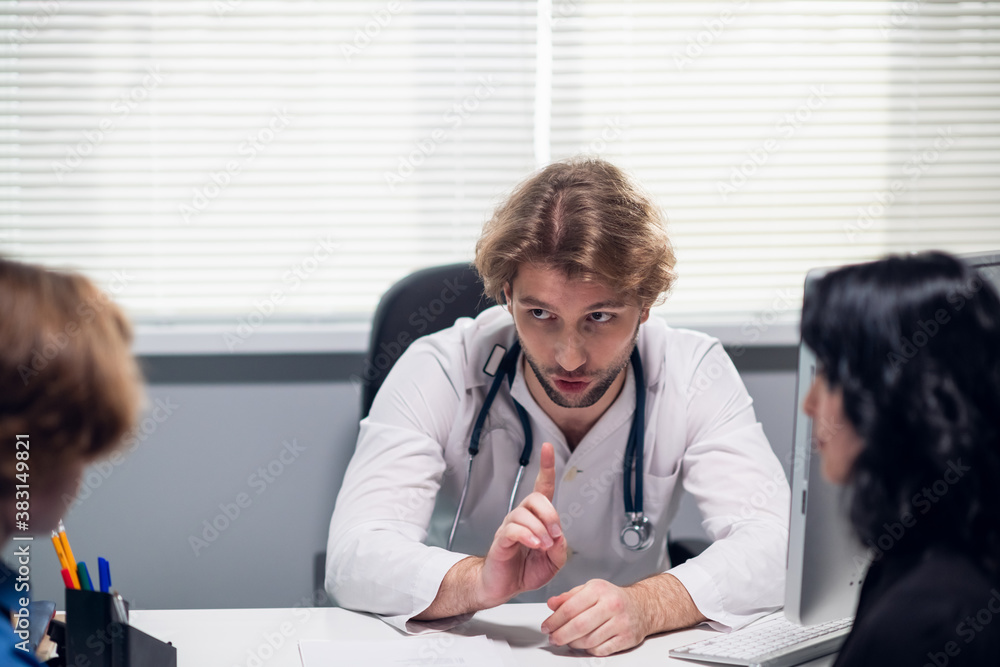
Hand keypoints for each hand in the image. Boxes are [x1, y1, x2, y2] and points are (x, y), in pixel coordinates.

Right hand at [475, 441, 566, 607]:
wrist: (503, 586)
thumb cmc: (525, 571)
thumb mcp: (553, 562)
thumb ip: (561, 549)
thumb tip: (558, 537)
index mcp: (536, 518)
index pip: (542, 486)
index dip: (546, 467)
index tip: (547, 448)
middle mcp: (522, 517)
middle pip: (535, 498)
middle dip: (550, 515)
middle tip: (556, 535)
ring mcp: (510, 527)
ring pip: (524, 514)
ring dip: (540, 530)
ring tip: (544, 547)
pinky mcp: (501, 540)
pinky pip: (513, 529)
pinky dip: (528, 536)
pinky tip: (535, 546)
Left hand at [542, 579, 649, 655]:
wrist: (641, 606)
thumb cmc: (613, 598)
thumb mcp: (590, 589)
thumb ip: (569, 596)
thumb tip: (552, 604)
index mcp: (599, 590)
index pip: (570, 608)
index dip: (554, 620)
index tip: (546, 626)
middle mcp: (611, 605)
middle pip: (579, 626)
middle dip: (561, 635)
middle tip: (553, 638)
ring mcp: (620, 622)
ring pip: (588, 641)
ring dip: (573, 644)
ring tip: (568, 640)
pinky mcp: (626, 638)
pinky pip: (600, 650)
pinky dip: (588, 650)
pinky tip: (585, 644)